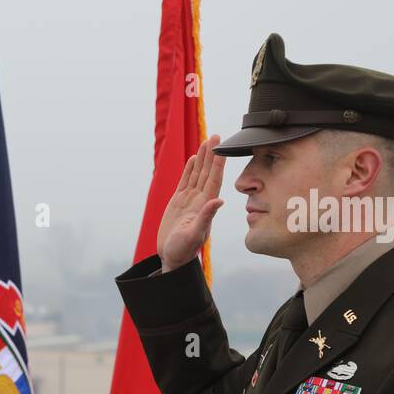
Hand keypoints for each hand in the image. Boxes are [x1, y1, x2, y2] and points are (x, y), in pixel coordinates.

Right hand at [158, 134, 225, 272]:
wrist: (172, 257)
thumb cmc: (183, 250)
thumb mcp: (195, 234)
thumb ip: (206, 217)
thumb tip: (218, 201)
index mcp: (206, 206)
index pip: (214, 180)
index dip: (218, 163)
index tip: (221, 148)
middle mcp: (200, 200)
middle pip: (207, 172)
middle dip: (211, 154)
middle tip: (215, 136)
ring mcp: (190, 200)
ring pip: (197, 174)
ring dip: (202, 158)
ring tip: (206, 141)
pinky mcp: (178, 202)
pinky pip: (186, 181)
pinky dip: (190, 169)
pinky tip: (194, 158)